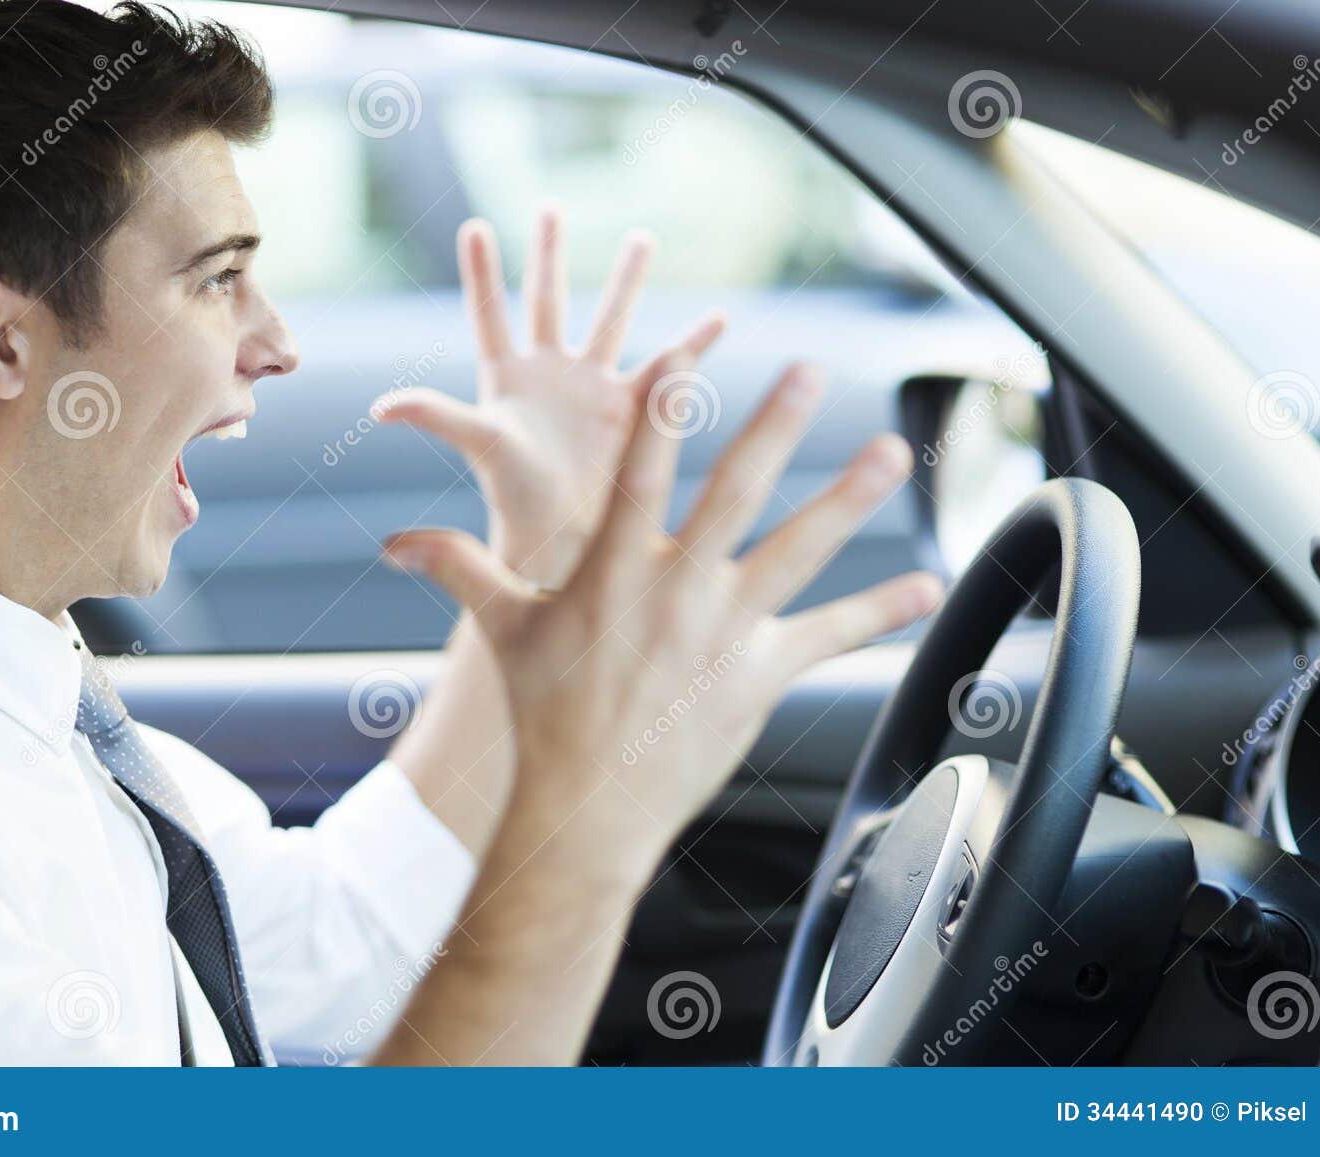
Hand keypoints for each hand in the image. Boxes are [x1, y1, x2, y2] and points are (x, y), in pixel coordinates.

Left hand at [375, 207, 723, 587]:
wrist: (565, 542)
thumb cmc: (515, 497)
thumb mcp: (481, 445)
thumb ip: (438, 417)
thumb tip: (382, 407)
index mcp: (509, 377)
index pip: (491, 312)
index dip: (481, 271)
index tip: (472, 226)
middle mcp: (551, 375)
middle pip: (549, 300)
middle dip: (550, 255)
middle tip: (550, 207)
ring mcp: (593, 389)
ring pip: (612, 319)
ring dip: (627, 279)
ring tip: (641, 237)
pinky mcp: (634, 411)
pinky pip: (670, 368)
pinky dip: (695, 344)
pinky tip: (720, 317)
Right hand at [382, 354, 942, 867]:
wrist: (589, 807)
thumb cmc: (545, 714)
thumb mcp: (501, 633)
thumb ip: (457, 569)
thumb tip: (393, 540)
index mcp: (612, 570)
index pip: (640, 471)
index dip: (662, 408)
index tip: (686, 357)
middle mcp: (674, 590)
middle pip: (734, 492)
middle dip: (773, 426)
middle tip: (810, 372)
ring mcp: (724, 633)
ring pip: (796, 550)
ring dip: (845, 499)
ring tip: (889, 453)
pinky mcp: (760, 675)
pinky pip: (827, 633)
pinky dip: (877, 609)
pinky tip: (925, 585)